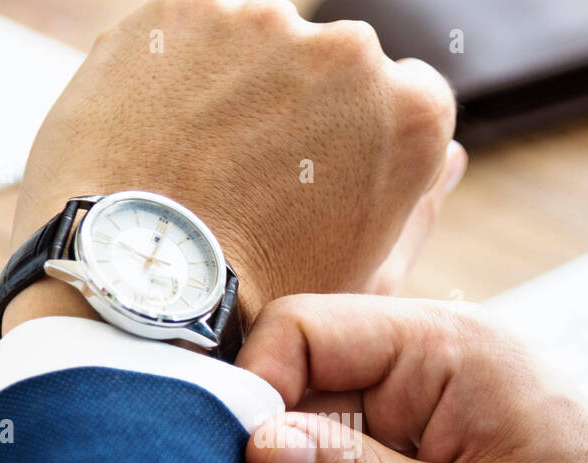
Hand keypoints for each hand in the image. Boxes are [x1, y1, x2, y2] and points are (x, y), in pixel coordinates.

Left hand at [1, 0, 463, 333]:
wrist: (134, 290)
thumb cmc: (257, 306)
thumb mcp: (364, 282)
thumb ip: (420, 208)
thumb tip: (453, 158)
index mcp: (412, 115)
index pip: (407, 98)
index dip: (357, 144)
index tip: (317, 179)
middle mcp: (350, 51)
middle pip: (333, 67)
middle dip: (300, 109)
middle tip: (247, 180)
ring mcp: (264, 22)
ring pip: (258, 45)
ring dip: (237, 87)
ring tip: (194, 166)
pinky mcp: (183, 9)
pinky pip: (189, 33)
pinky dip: (176, 73)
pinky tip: (156, 139)